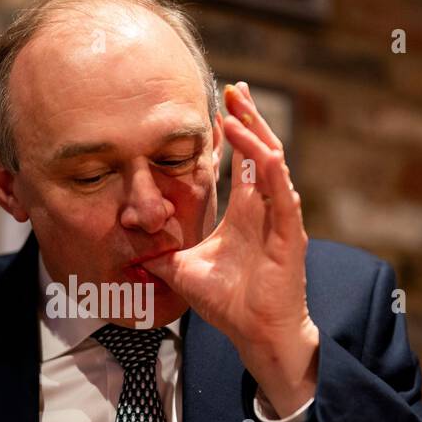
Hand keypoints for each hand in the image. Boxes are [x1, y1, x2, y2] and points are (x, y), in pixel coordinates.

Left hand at [144, 81, 319, 414]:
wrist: (256, 333)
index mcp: (245, 213)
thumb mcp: (184, 271)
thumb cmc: (231, 304)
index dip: (233, 134)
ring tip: (238, 110)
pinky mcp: (290, 235)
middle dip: (248, 118)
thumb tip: (132, 249)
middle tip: (234, 88)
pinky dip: (271, 171)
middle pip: (260, 151)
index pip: (241, 163)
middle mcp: (265, 209)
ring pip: (273, 164)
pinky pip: (282, 195)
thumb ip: (162, 256)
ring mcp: (280, 219)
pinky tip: (260, 151)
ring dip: (256, 135)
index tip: (219, 107)